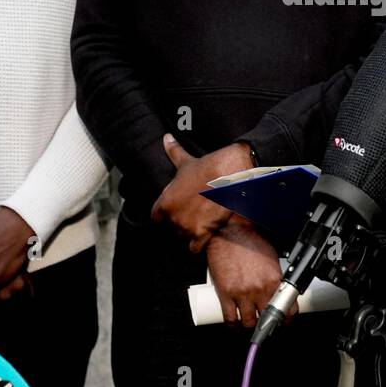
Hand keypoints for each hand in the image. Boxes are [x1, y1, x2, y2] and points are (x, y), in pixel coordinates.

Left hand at [151, 135, 250, 251]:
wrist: (229, 176)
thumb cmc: (207, 168)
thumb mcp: (186, 161)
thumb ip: (172, 152)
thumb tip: (166, 138)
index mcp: (164, 203)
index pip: (156, 218)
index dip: (165, 216)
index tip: (175, 211)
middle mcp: (172, 218)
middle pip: (170, 230)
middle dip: (178, 225)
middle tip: (191, 216)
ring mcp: (187, 228)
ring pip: (182, 239)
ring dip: (188, 235)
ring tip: (199, 224)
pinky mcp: (202, 235)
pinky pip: (194, 248)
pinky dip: (199, 244)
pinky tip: (205, 235)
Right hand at [204, 215, 280, 327]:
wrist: (229, 232)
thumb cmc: (249, 240)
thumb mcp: (272, 258)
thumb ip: (275, 277)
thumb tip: (279, 290)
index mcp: (274, 280)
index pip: (287, 309)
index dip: (286, 318)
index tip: (284, 320)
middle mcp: (259, 289)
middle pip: (267, 319)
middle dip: (268, 322)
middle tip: (266, 321)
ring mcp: (241, 293)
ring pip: (249, 322)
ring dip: (251, 324)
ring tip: (250, 320)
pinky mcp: (225, 294)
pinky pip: (230, 318)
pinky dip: (233, 325)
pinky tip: (235, 324)